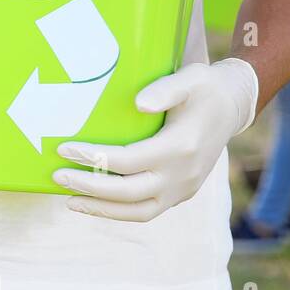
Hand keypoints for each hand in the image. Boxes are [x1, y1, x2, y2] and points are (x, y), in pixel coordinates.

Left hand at [53, 58, 257, 221]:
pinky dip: (119, 211)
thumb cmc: (204, 88)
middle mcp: (183, 174)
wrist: (232, 107)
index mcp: (181, 146)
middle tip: (57, 176)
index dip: (93, 157)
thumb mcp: (190, 78)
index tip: (63, 149)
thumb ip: (165, 89)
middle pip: (128, 192)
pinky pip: (147, 211)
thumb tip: (139, 104)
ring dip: (100, 209)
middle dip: (89, 187)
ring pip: (138, 211)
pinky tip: (93, 203)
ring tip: (69, 200)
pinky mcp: (181, 194)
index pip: (128, 160)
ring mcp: (184, 188)